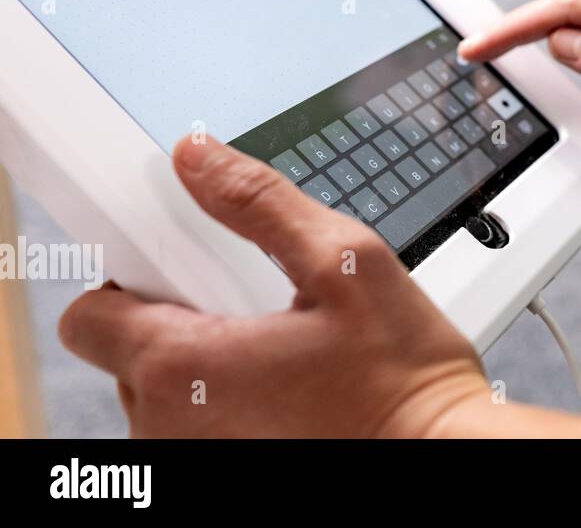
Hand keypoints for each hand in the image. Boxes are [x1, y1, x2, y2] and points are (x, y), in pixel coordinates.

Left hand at [59, 138, 489, 437]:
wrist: (439, 452)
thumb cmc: (401, 377)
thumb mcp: (344, 260)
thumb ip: (259, 202)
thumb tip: (197, 158)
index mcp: (184, 369)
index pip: (88, 317)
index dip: (131, 277)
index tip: (181, 262)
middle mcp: (171, 429)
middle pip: (129, 350)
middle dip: (182, 314)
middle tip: (257, 301)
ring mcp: (195, 460)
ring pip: (164, 390)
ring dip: (206, 359)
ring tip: (283, 346)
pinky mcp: (222, 475)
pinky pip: (198, 423)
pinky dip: (228, 397)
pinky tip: (288, 383)